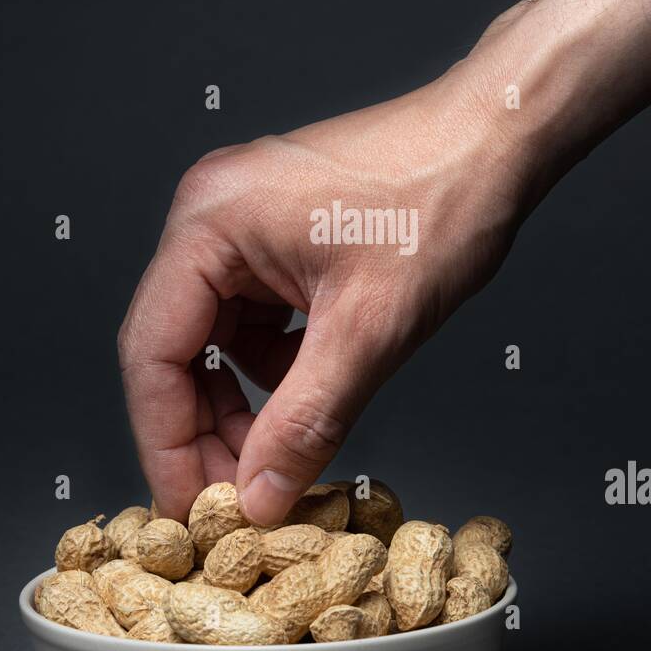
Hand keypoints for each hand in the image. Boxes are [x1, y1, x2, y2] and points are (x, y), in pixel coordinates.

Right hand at [118, 65, 524, 523]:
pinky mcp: (277, 234)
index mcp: (210, 222)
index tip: (188, 509)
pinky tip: (307, 395)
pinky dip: (271, 366)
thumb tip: (258, 496)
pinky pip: (251, 318)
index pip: (152, 352)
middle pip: (175, 347)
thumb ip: (304, 422)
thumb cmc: (442, 204)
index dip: (165, 442)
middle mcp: (211, 214)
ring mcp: (243, 221)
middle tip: (239, 498)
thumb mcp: (369, 331)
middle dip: (204, 429)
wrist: (498, 140)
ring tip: (276, 456)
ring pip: (214, 338)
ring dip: (240, 402)